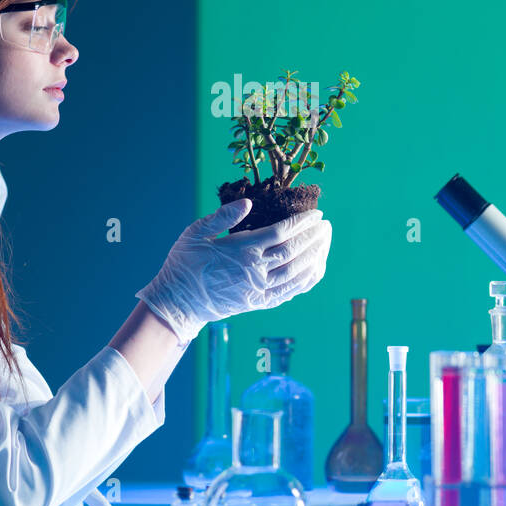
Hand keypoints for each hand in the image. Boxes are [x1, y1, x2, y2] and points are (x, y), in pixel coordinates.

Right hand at [135, 199, 331, 344]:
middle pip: (294, 251)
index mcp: (241, 250)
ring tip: (325, 242)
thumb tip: (248, 203)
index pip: (281, 233)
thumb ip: (222, 216)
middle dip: (314, 237)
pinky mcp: (259, 303)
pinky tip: (316, 268)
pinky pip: (291, 291)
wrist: (178, 303)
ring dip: (315, 256)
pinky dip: (307, 280)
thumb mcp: (195, 233)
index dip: (302, 222)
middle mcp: (255, 271)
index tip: (317, 214)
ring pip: (297, 273)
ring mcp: (259, 290)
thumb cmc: (184, 264)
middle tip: (327, 225)